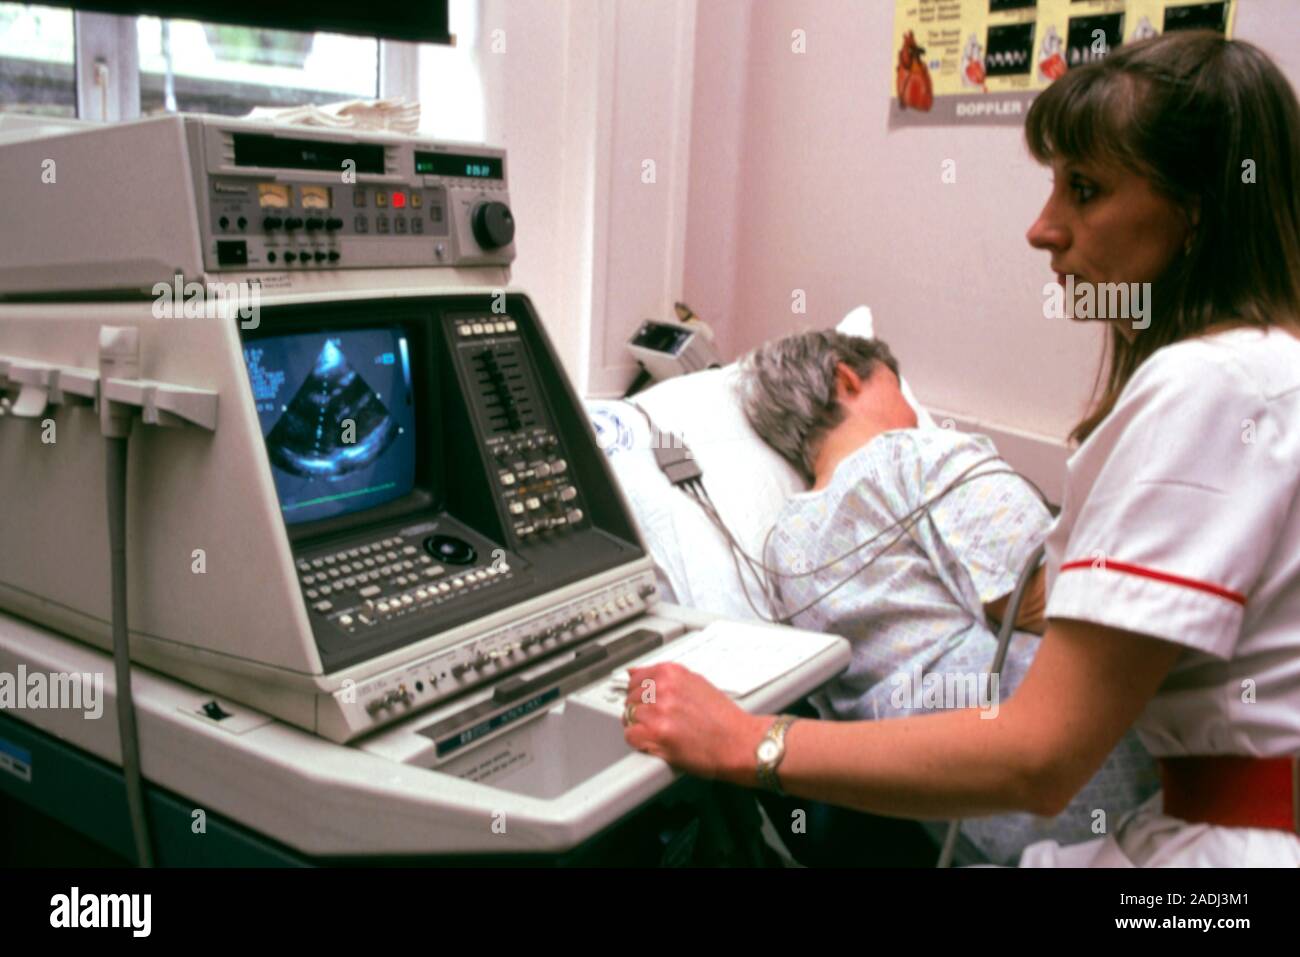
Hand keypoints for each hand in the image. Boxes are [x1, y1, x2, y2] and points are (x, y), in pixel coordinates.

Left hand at [622, 662, 767, 782]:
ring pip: (629, 717)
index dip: (639, 694)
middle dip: (640, 710)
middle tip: (658, 720)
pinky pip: (631, 736)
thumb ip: (664, 677)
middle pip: (630, 699)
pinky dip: (640, 741)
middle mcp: (664, 689)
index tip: (644, 701)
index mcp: (672, 673)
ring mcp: (659, 711)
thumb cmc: (724, 718)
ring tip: (661, 732)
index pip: (635, 678)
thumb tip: (634, 672)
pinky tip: (656, 742)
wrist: (740, 743)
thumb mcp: (696, 683)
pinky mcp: (658, 735)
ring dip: (641, 726)